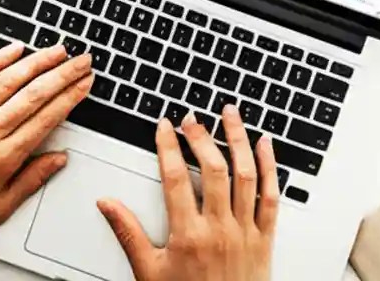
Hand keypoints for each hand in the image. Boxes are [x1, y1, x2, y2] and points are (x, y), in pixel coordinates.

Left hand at [0, 43, 92, 250]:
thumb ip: (30, 181)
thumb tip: (57, 160)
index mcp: (1, 159)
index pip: (46, 118)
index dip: (70, 97)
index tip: (84, 84)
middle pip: (33, 94)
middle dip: (63, 74)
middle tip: (82, 61)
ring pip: (7, 81)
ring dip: (36, 62)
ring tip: (56, 51)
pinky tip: (12, 51)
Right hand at [98, 105, 278, 280]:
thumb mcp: (149, 272)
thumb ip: (128, 234)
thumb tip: (107, 205)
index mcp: (189, 235)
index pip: (176, 178)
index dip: (169, 147)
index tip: (165, 127)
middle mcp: (220, 229)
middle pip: (213, 169)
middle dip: (201, 137)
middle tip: (192, 118)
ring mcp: (246, 231)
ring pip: (245, 174)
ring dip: (238, 139)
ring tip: (230, 114)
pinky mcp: (265, 238)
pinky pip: (271, 195)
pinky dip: (270, 166)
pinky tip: (265, 144)